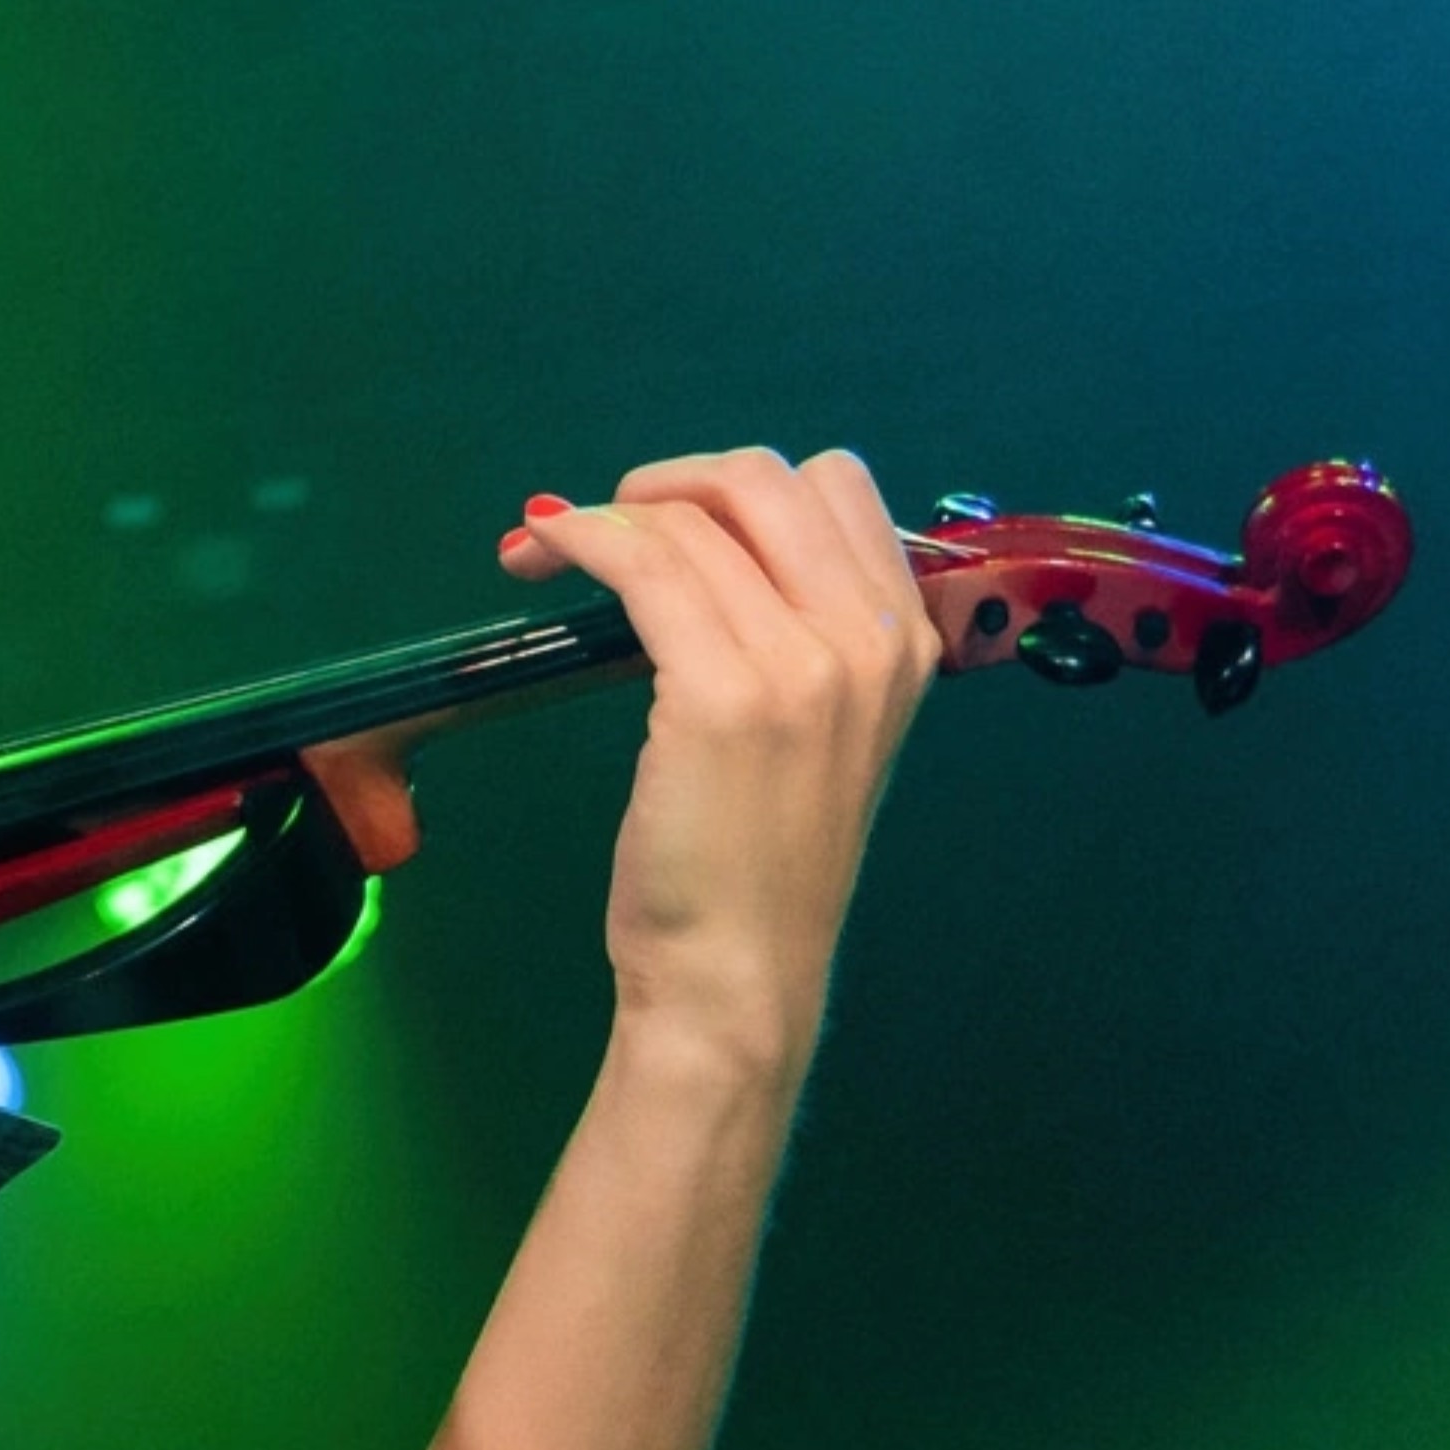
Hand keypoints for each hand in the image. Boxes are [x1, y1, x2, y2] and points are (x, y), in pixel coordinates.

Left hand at [502, 448, 939, 1066]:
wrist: (742, 970)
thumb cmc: (757, 866)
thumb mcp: (812, 736)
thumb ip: (795, 643)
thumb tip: (703, 559)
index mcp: (907, 639)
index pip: (834, 488)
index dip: (732, 487)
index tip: (665, 522)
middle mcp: (872, 637)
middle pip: (766, 479)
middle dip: (668, 482)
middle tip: (600, 526)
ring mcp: (805, 663)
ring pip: (691, 521)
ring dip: (602, 515)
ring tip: (543, 550)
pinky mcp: (722, 694)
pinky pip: (643, 561)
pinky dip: (582, 537)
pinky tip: (545, 553)